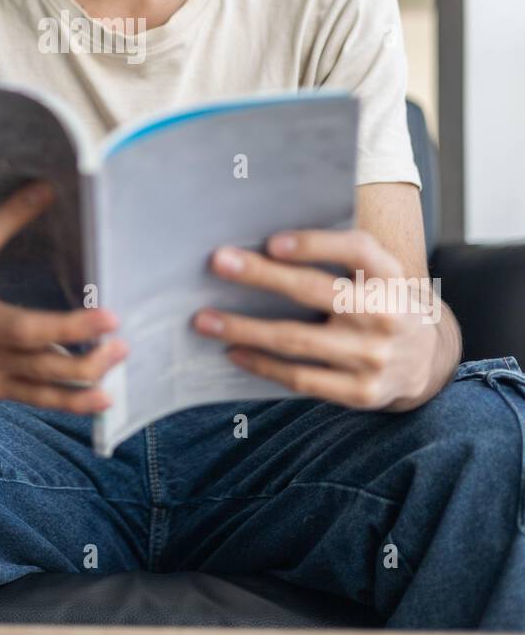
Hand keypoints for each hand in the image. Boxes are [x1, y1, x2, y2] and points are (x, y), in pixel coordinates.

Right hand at [0, 180, 127, 411]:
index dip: (11, 216)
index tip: (47, 191)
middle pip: (24, 332)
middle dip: (70, 328)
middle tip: (111, 316)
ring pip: (39, 371)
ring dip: (85, 366)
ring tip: (121, 347)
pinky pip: (38, 399)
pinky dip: (73, 403)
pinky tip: (107, 398)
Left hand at [192, 227, 440, 409]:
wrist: (428, 360)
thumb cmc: (384, 302)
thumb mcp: (381, 273)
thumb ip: (342, 256)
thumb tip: (268, 243)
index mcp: (390, 276)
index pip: (357, 250)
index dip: (315, 244)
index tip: (272, 242)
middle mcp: (386, 314)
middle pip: (316, 292)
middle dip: (262, 276)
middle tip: (218, 263)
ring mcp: (374, 356)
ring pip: (297, 340)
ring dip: (245, 328)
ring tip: (206, 319)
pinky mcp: (361, 392)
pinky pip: (301, 378)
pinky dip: (263, 365)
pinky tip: (234, 352)